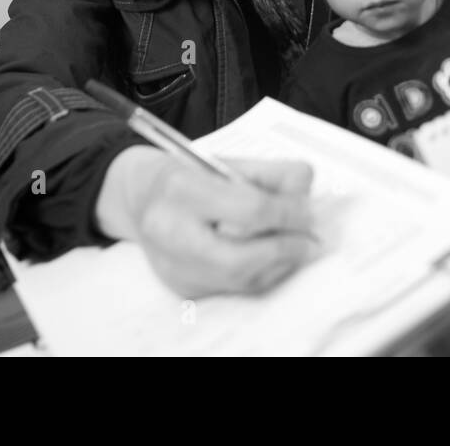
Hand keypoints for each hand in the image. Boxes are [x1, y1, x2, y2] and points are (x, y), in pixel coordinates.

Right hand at [95, 146, 315, 297]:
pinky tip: (270, 256)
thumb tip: (305, 194)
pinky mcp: (182, 287)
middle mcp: (170, 233)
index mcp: (181, 189)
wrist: (140, 198)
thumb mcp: (225, 161)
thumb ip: (270, 174)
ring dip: (279, 264)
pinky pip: (235, 288)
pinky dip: (262, 273)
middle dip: (285, 248)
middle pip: (243, 258)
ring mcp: (174, 267)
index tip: (307, 210)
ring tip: (294, 245)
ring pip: (242, 279)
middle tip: (309, 238)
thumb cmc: (187, 175)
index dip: (288, 214)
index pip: (249, 210)